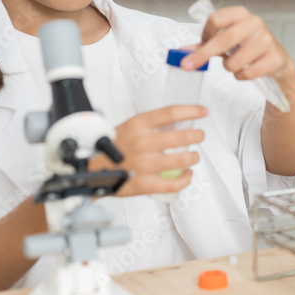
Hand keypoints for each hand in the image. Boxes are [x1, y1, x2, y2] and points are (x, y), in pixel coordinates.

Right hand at [88, 105, 207, 195]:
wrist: (92, 168)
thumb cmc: (113, 147)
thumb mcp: (130, 127)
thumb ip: (152, 124)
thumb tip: (180, 121)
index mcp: (139, 125)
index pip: (172, 113)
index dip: (192, 111)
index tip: (202, 112)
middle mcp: (142, 143)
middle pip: (183, 136)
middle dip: (197, 135)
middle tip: (199, 136)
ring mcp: (144, 164)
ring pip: (183, 160)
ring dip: (193, 157)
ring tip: (193, 156)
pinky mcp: (144, 183)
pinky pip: (173, 184)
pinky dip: (185, 179)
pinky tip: (187, 174)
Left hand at [181, 6, 293, 82]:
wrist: (277, 61)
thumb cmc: (250, 48)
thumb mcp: (228, 42)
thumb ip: (206, 45)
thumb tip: (183, 53)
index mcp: (241, 14)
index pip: (217, 18)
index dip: (205, 33)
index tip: (201, 44)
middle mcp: (255, 23)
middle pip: (224, 39)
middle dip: (204, 55)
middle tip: (188, 66)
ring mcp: (267, 40)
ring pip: (235, 61)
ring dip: (229, 68)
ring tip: (236, 64)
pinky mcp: (274, 58)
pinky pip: (247, 73)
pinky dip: (241, 76)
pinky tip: (247, 71)